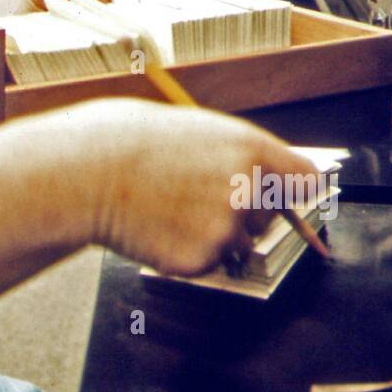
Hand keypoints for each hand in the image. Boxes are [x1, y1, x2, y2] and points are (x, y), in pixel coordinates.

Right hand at [79, 99, 321, 276]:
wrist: (86, 171)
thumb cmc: (130, 141)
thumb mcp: (197, 129)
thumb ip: (240, 153)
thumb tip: (270, 174)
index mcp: (250, 149)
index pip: (306, 179)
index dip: (294, 190)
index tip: (286, 197)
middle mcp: (247, 189)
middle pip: (271, 215)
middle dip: (245, 212)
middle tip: (197, 197)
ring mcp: (225, 227)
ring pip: (239, 241)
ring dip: (214, 234)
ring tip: (169, 207)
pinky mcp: (201, 259)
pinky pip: (207, 262)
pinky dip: (186, 252)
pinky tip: (157, 226)